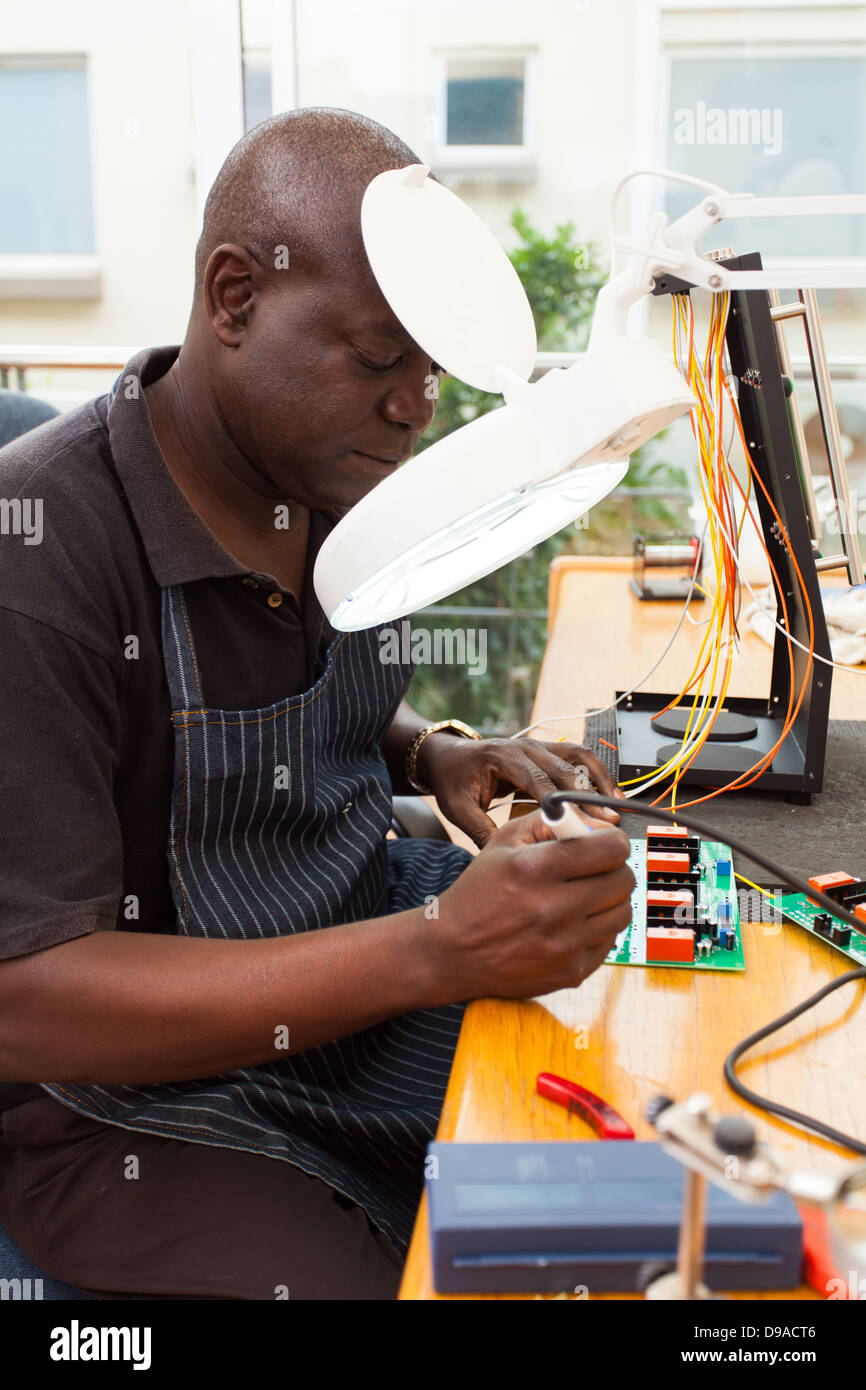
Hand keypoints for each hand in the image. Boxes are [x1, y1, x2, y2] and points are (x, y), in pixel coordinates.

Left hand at [419, 733, 624, 847]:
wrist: (450, 756)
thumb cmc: (454, 780)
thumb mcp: (460, 810)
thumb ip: (482, 832)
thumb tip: (510, 857)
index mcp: (503, 758)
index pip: (538, 780)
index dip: (562, 802)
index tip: (580, 823)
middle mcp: (526, 747)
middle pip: (566, 768)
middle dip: (589, 795)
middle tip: (608, 821)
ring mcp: (540, 746)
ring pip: (580, 757)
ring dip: (601, 780)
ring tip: (618, 806)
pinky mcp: (549, 752)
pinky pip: (579, 758)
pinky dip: (598, 774)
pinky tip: (611, 794)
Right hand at [426, 809, 634, 1001]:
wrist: (452, 952)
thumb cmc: (477, 894)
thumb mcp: (503, 843)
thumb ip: (551, 824)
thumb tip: (596, 824)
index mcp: (534, 870)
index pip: (610, 850)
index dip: (613, 841)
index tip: (606, 844)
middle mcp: (551, 910)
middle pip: (624, 880)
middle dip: (615, 868)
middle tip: (596, 869)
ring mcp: (563, 947)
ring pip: (623, 912)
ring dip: (610, 900)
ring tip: (584, 897)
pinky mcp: (570, 973)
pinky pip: (610, 942)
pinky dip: (598, 929)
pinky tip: (574, 924)